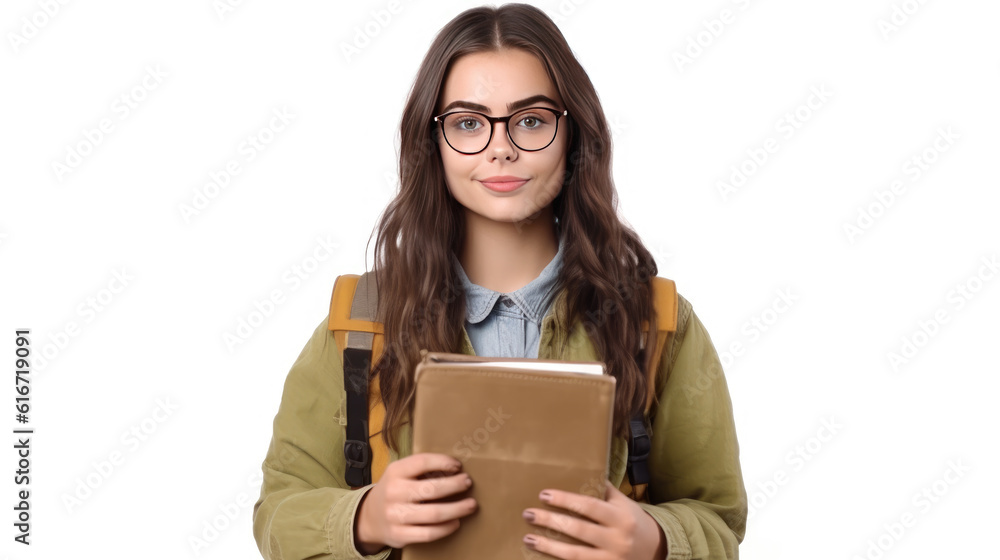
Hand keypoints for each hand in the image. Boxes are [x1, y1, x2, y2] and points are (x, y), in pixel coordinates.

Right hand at [354, 453, 476, 553]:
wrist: (369, 517)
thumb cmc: (394, 491)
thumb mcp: (400, 473)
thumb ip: (421, 469)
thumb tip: (454, 468)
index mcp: (395, 472)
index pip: (422, 462)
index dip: (443, 462)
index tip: (458, 465)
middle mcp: (394, 493)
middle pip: (431, 489)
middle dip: (455, 485)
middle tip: (468, 483)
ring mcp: (395, 515)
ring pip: (434, 513)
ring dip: (457, 509)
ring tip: (471, 505)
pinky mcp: (399, 535)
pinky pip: (428, 533)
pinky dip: (446, 528)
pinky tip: (456, 522)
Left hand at [521, 479, 666, 559]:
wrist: (655, 549)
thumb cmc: (632, 521)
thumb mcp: (623, 503)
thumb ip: (603, 490)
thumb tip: (579, 470)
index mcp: (620, 517)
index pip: (589, 506)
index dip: (565, 500)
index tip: (543, 495)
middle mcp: (617, 539)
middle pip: (578, 529)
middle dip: (550, 521)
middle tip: (528, 514)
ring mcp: (611, 559)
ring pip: (575, 554)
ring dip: (549, 546)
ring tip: (529, 538)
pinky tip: (543, 556)